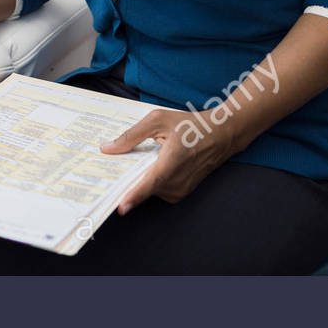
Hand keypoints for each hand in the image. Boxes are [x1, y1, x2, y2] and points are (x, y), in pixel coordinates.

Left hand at [100, 109, 241, 214]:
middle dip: (128, 180)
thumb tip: (107, 148)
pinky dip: (151, 182)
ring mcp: (180, 190)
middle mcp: (177, 181)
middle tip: (111, 170)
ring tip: (142, 161)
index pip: (150, 184)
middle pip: (144, 187)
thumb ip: (131, 135)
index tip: (121, 207)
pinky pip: (158, 191)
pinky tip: (152, 166)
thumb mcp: (158, 120)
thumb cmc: (190, 125)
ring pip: (150, 190)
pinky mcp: (181, 193)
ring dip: (141, 180)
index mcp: (172, 162)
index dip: (135, 196)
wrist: (220, 135)